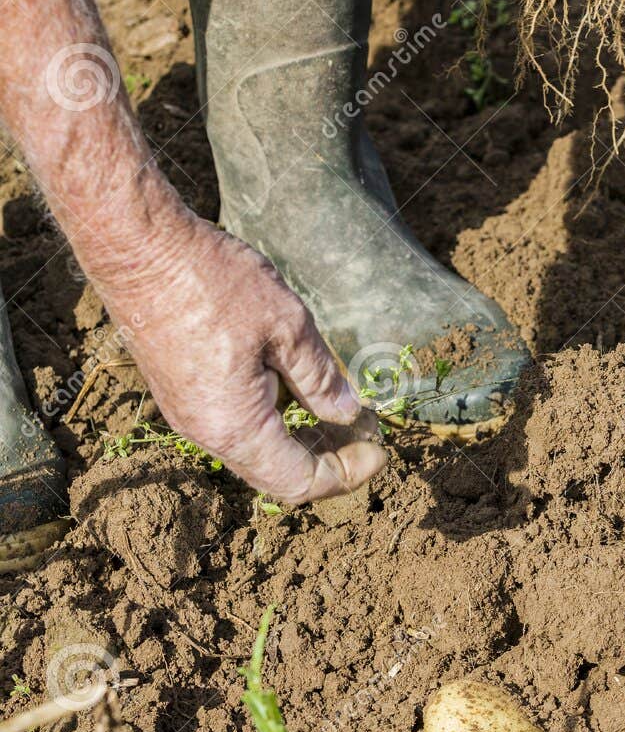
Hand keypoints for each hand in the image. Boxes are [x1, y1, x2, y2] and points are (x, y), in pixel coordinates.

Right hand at [92, 207, 385, 503]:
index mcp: (236, 427)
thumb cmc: (212, 282)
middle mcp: (205, 432)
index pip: (301, 482)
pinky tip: (295, 387)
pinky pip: (233, 425)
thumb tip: (346, 413)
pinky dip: (272, 420)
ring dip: (299, 439)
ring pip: (254, 451)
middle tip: (366, 428)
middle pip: (277, 474)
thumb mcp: (286, 325)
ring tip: (339, 408)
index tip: (380, 447)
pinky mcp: (179, 391)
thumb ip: (320, 377)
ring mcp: (186, 414)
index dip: (347, 474)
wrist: (137, 249)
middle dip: (328, 458)